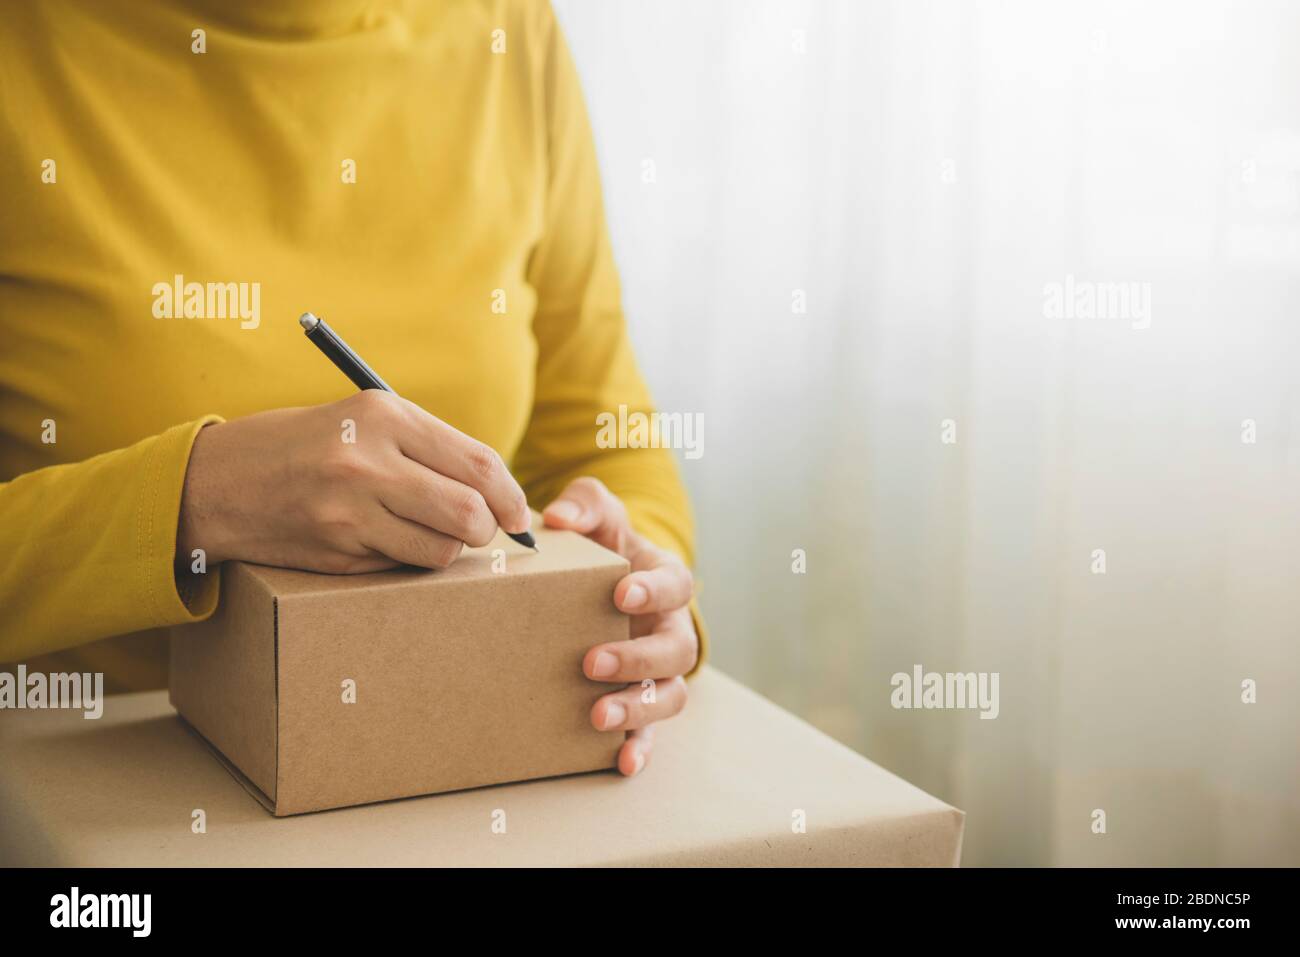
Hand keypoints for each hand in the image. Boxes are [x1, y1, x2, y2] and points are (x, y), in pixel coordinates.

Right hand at [176, 390, 531, 572]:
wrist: (217, 481)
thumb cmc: (307, 444)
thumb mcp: (365, 418)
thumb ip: (430, 446)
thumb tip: (499, 490)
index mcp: (384, 415)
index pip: (479, 463)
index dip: (510, 495)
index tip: (516, 513)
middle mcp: (367, 460)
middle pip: (469, 511)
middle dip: (487, 528)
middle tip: (482, 529)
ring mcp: (349, 509)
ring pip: (442, 548)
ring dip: (448, 547)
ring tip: (426, 530)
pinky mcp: (337, 549)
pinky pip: (403, 563)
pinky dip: (409, 559)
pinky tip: (385, 539)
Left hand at [543, 477, 698, 776]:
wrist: (601, 582)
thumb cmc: (602, 544)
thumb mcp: (596, 514)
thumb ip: (583, 505)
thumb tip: (557, 519)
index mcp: (666, 580)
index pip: (675, 585)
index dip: (654, 591)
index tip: (621, 594)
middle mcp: (670, 628)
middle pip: (678, 650)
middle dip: (638, 659)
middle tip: (591, 661)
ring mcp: (659, 671)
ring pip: (670, 696)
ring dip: (639, 708)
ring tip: (598, 716)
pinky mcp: (639, 701)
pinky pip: (649, 732)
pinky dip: (639, 748)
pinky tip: (620, 764)